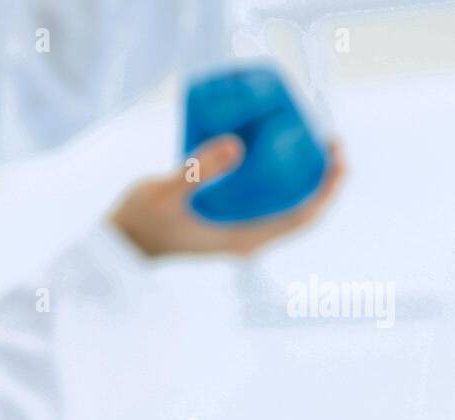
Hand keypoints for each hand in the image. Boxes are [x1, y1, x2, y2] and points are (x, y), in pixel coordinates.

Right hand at [109, 137, 345, 257]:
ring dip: (299, 177)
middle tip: (328, 139)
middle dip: (320, 177)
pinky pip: (264, 201)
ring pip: (284, 206)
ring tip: (305, 141)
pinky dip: (275, 177)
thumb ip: (198, 171)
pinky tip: (268, 151)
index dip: (327, 188)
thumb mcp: (165, 192)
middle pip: (301, 211)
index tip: (337, 155)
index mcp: (243, 239)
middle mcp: (247, 239)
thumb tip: (236, 145)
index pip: (302, 217)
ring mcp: (237, 232)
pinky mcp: (226, 222)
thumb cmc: (139, 223)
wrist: (117, 245)